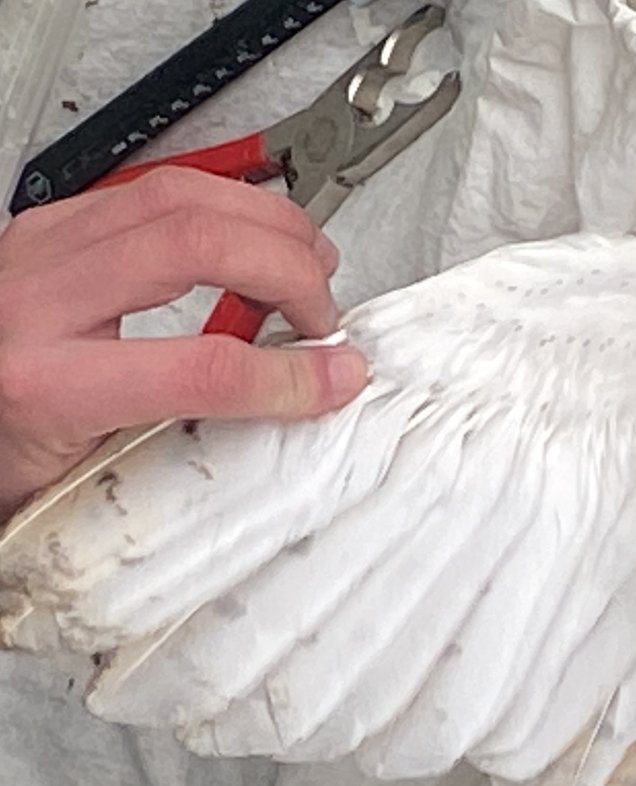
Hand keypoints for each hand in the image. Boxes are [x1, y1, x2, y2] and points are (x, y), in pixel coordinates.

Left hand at [0, 168, 369, 518]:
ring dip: (267, 222)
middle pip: (194, 244)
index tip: (332, 378)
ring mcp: (38, 248)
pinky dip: (224, 205)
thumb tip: (291, 412)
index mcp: (42, 385)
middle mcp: (33, 301)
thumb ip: (187, 439)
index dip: (287, 375)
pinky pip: (152, 188)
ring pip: (178, 194)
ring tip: (309, 264)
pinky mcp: (48, 224)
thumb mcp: (83, 477)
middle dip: (288, 271)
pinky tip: (253, 235)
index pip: (198, 368)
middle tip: (321, 315)